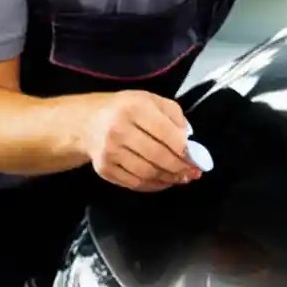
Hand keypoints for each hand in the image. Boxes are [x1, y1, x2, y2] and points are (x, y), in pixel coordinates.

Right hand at [84, 91, 201, 191]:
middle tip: (193, 172)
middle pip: (157, 155)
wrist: (89, 122)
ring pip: (147, 172)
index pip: (165, 132)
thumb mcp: (152, 101)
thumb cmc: (128, 109)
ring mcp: (109, 152)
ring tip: (181, 177)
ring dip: (168, 178)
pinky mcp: (104, 169)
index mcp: (134, 108)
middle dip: (180, 167)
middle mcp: (118, 130)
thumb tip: (189, 141)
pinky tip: (164, 181)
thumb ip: (174, 116)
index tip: (197, 158)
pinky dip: (153, 185)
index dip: (184, 149)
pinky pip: (134, 183)